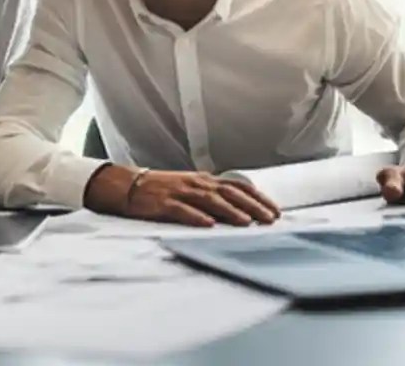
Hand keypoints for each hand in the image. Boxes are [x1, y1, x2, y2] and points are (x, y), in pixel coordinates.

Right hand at [85, 165, 280, 226]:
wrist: (129, 186)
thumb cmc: (163, 190)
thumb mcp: (191, 189)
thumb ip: (213, 198)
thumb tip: (241, 212)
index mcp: (205, 180)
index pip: (237, 186)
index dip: (258, 198)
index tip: (275, 211)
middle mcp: (196, 183)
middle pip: (229, 193)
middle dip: (252, 206)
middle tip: (270, 219)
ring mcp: (180, 192)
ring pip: (210, 201)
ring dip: (229, 211)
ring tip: (246, 222)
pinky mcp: (164, 203)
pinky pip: (182, 210)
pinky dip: (196, 216)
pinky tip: (208, 224)